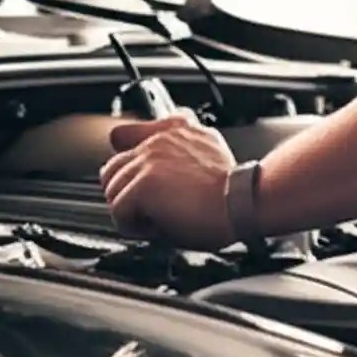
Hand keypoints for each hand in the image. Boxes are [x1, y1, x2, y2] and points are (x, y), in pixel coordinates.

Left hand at [99, 111, 237, 250]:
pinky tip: (156, 227)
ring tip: (155, 220)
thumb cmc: (234, 190)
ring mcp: (148, 160)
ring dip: (130, 210)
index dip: (124, 158)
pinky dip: (133, 226)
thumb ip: (186, 146)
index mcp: (176, 129)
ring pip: (113, 191)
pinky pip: (118, 211)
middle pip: (112, 168)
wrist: (244, 202)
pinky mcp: (143, 184)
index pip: (127, 133)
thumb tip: (170, 157)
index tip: (135, 176)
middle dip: (125, 192)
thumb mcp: (211, 154)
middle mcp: (159, 139)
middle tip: (148, 209)